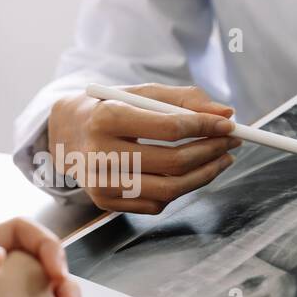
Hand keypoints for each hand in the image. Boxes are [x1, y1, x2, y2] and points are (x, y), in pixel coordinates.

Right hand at [47, 83, 240, 213]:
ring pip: (169, 190)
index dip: (205, 128)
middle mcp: (100, 153)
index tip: (229, 126)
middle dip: (210, 152)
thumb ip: (183, 100)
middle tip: (231, 143)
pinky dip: (179, 190)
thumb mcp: (140, 92)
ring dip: (204, 176)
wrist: (66, 133)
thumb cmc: (110, 108)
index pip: (169, 128)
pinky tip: (187, 174)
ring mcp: (101, 183)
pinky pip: (156, 204)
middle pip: (172, 162)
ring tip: (220, 160)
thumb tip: (225, 115)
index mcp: (107, 117)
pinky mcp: (104, 202)